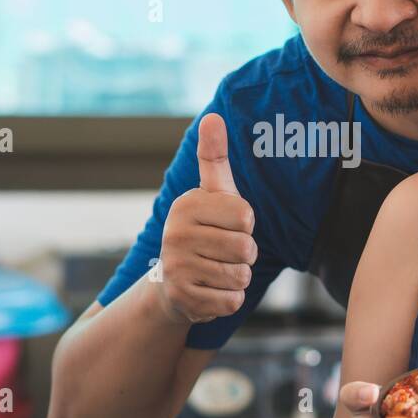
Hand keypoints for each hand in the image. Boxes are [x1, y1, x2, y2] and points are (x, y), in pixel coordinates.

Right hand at [156, 113, 257, 324]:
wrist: (171, 283)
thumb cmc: (203, 229)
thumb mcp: (211, 193)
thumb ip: (213, 157)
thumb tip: (213, 116)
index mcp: (187, 205)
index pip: (246, 217)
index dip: (245, 225)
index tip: (226, 226)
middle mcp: (176, 234)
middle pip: (246, 249)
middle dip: (244, 255)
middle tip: (222, 252)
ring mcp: (177, 268)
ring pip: (240, 277)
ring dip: (237, 278)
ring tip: (217, 271)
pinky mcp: (183, 299)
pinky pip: (231, 301)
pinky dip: (228, 300)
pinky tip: (210, 291)